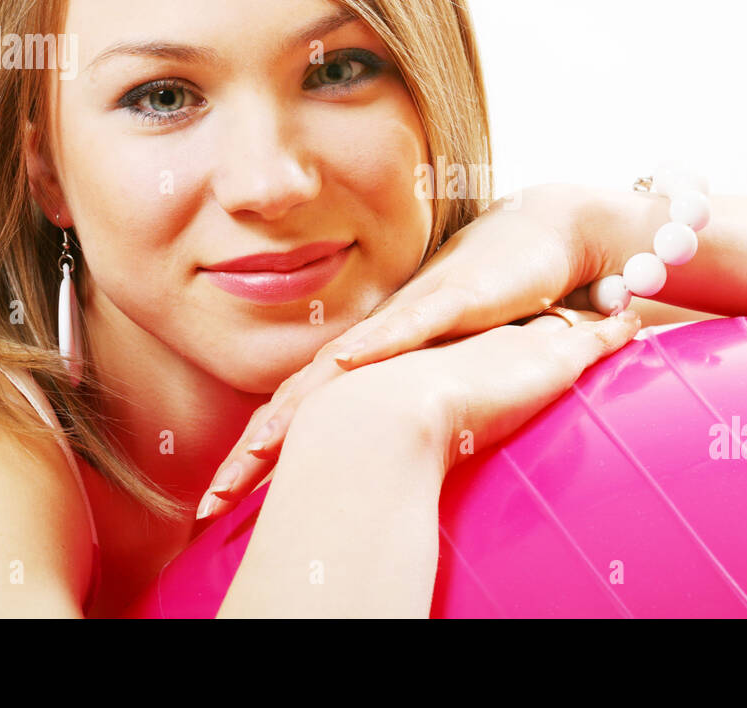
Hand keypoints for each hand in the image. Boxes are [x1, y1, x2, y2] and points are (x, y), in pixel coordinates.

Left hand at [197, 308, 641, 519]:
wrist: (532, 240)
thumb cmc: (484, 312)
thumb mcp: (443, 378)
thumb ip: (411, 415)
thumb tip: (387, 474)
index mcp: (366, 360)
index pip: (302, 413)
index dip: (258, 456)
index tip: (219, 504)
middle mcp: (373, 339)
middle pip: (302, 397)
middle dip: (255, 448)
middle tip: (214, 498)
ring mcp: (406, 316)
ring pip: (340, 363)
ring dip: (297, 403)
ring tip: (257, 445)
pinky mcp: (450, 298)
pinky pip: (407, 324)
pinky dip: (374, 345)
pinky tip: (346, 362)